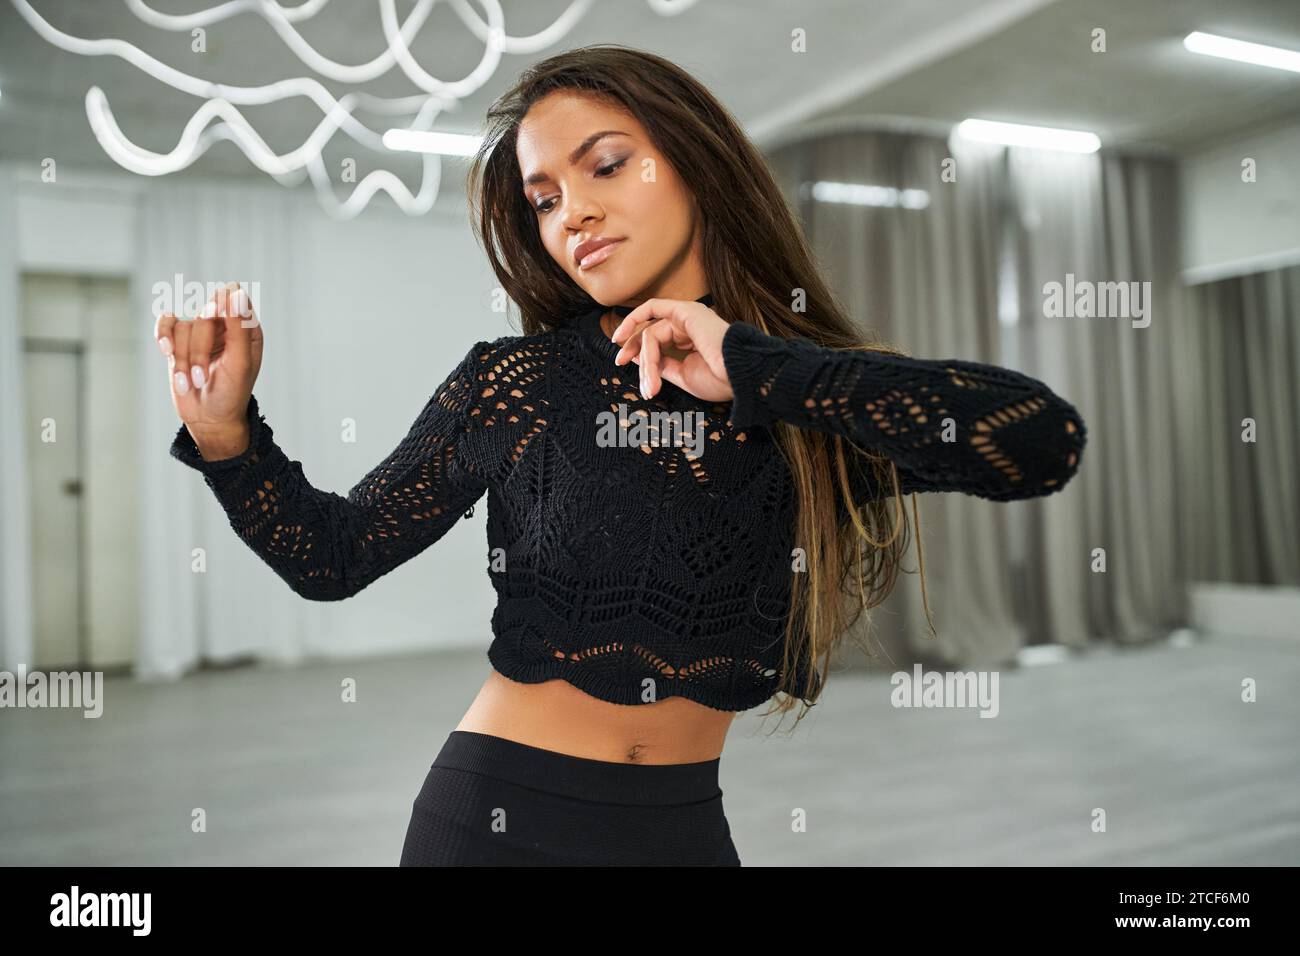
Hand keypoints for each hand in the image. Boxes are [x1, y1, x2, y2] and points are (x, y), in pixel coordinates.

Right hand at [154, 281, 262, 433]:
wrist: (209, 419)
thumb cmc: (231, 393)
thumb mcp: (239, 363)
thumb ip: (238, 328)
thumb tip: (235, 292)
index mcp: (246, 328)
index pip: (233, 294)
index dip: (221, 304)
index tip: (215, 317)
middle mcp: (224, 326)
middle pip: (205, 313)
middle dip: (199, 349)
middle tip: (203, 378)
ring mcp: (200, 333)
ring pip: (183, 327)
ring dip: (184, 360)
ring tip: (193, 383)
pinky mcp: (179, 341)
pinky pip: (166, 324)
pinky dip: (163, 337)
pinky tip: (165, 351)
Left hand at [610, 297, 733, 401]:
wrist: (740, 376)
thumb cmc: (720, 380)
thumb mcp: (683, 376)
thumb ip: (662, 365)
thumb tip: (638, 358)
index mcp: (694, 340)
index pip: (659, 341)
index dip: (639, 354)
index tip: (622, 364)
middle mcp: (691, 325)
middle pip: (651, 335)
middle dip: (632, 351)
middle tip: (619, 364)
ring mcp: (689, 316)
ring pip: (651, 332)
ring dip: (646, 358)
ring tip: (651, 382)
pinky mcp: (686, 311)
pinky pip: (653, 309)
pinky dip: (635, 319)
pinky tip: (622, 335)